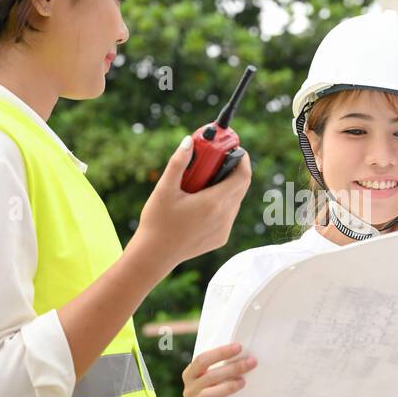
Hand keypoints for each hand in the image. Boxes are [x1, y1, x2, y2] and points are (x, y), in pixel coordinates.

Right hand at [131, 134, 251, 271]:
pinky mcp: (221, 238)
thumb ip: (178, 163)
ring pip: (235, 201)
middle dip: (232, 170)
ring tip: (205, 182)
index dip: (242, 159)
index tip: (235, 150)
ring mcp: (224, 229)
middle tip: (216, 162)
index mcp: (214, 202)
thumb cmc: (157, 221)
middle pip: (241, 186)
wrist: (155, 254)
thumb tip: (188, 141)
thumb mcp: (164, 189)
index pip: (243, 175)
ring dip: (227, 188)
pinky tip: (202, 203)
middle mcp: (224, 216)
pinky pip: (228, 215)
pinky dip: (221, 204)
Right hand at [183, 342, 256, 396]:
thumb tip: (244, 352)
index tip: (239, 347)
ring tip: (242, 382)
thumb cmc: (214, 387)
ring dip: (227, 386)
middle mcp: (189, 388)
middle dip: (232, 368)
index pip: (202, 359)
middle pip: (209, 376)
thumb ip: (222, 364)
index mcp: (190, 373)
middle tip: (251, 363)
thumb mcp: (213, 374)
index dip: (220, 353)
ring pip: (208, 394)